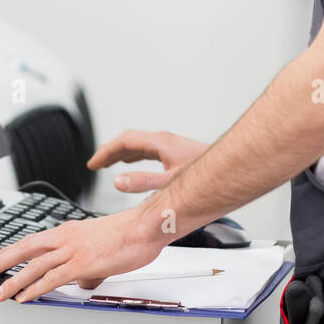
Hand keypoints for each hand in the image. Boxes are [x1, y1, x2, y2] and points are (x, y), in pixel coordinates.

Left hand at [0, 208, 164, 303]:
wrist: (146, 226)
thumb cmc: (129, 234)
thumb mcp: (100, 247)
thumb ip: (86, 265)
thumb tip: (81, 282)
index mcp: (68, 231)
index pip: (32, 242)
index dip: (11, 252)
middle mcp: (65, 238)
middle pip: (24, 250)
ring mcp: (72, 250)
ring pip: (34, 266)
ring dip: (13, 281)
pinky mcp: (83, 263)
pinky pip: (53, 278)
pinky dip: (36, 288)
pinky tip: (25, 297)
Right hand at [87, 129, 208, 193]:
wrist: (231, 165)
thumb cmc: (207, 173)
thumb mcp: (170, 181)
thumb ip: (143, 183)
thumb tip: (118, 182)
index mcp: (159, 142)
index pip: (124, 141)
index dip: (105, 152)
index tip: (92, 163)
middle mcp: (163, 140)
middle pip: (129, 141)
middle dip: (109, 152)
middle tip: (95, 165)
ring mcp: (169, 145)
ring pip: (138, 145)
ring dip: (120, 153)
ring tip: (107, 164)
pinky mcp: (175, 151)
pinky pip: (146, 150)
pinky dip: (133, 155)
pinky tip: (132, 162)